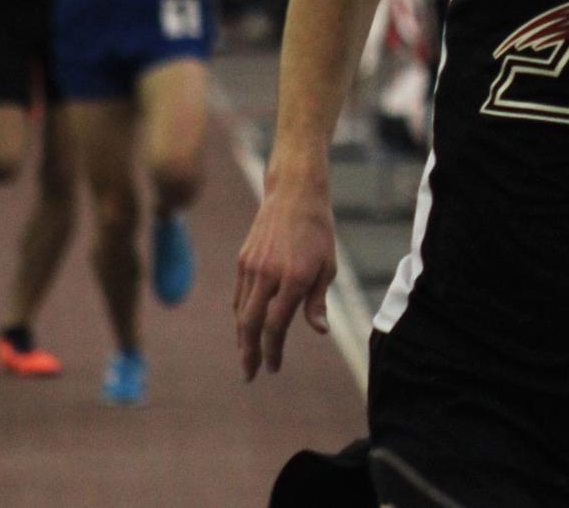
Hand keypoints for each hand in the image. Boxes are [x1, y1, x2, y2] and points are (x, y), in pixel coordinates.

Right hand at [234, 188, 336, 380]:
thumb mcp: (328, 266)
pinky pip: (239, 295)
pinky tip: (246, 327)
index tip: (273, 368)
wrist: (294, 193)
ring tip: (246, 356)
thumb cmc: (319, 231)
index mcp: (294, 278)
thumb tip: (319, 331)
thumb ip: (318, 301)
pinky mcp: (243, 259)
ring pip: (241, 311)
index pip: (276, 326)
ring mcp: (251, 266)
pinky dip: (241, 314)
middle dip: (249, 353)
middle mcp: (268, 274)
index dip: (273, 351)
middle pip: (251, 324)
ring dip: (242, 337)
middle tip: (249, 375)